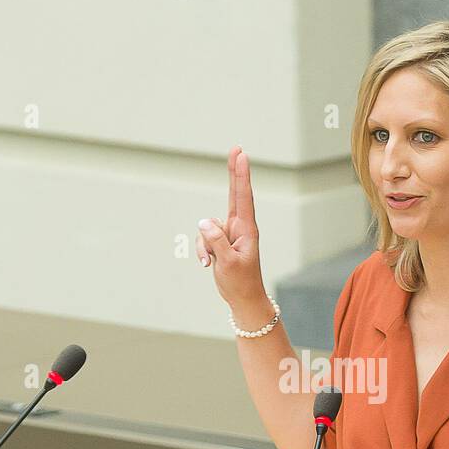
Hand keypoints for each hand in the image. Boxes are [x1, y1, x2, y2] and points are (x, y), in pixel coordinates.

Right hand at [197, 146, 265, 308]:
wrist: (242, 299)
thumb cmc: (241, 282)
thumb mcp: (228, 263)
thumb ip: (215, 241)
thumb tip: (203, 222)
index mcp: (247, 230)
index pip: (243, 197)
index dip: (240, 175)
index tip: (241, 155)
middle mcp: (239, 227)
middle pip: (235, 194)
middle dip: (234, 173)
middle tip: (237, 149)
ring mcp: (228, 233)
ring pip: (206, 227)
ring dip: (203, 245)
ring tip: (211, 262)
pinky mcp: (219, 241)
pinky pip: (203, 238)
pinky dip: (201, 251)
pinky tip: (207, 265)